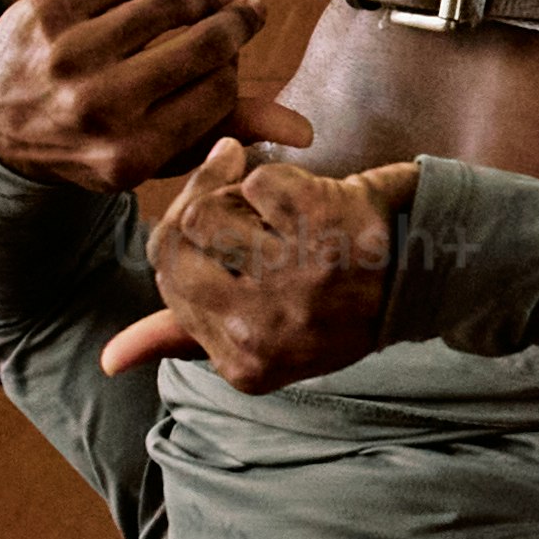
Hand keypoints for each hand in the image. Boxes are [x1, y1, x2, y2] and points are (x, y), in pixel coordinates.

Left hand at [0, 0, 285, 194]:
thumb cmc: (92, 141)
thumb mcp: (153, 154)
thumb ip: (225, 134)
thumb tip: (305, 131)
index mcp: (129, 154)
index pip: (217, 92)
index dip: (234, 70)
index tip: (233, 60)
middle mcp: (97, 107)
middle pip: (200, 45)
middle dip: (234, 22)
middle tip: (247, 11)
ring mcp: (66, 56)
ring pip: (165, 3)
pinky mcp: (44, 10)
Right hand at [103, 142, 414, 392]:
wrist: (429, 277)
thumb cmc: (335, 304)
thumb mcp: (259, 334)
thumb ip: (181, 336)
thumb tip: (108, 359)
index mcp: (245, 365)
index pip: (168, 278)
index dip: (180, 231)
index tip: (208, 203)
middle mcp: (267, 331)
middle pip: (180, 240)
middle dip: (202, 199)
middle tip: (231, 174)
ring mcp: (298, 281)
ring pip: (215, 209)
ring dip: (242, 188)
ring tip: (278, 200)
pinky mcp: (328, 229)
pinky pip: (263, 181)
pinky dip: (284, 174)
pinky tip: (313, 192)